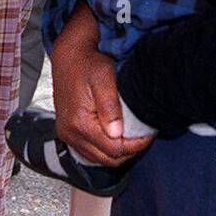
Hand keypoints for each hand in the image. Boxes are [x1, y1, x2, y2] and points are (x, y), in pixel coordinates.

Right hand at [49, 4, 151, 164]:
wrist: (68, 56)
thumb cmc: (88, 63)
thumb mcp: (103, 78)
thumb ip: (110, 107)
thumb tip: (116, 134)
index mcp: (80, 123)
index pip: (114, 149)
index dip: (136, 146)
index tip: (149, 135)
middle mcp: (70, 133)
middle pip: (107, 159)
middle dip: (129, 152)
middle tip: (144, 138)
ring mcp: (67, 135)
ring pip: (98, 159)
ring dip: (117, 153)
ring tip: (132, 138)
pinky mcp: (67, 132)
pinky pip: (88, 152)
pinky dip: (104, 150)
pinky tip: (116, 138)